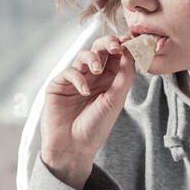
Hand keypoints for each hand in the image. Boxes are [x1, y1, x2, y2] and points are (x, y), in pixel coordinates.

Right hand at [40, 33, 137, 188]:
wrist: (73, 148)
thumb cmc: (96, 128)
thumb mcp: (116, 100)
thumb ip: (125, 75)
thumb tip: (130, 50)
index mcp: (109, 82)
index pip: (116, 57)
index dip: (122, 46)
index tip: (129, 41)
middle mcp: (92, 78)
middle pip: (99, 50)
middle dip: (107, 43)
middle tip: (114, 45)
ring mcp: (75, 80)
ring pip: (83, 56)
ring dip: (92, 58)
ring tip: (98, 70)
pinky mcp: (59, 85)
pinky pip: (69, 71)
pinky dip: (78, 78)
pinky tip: (84, 92)